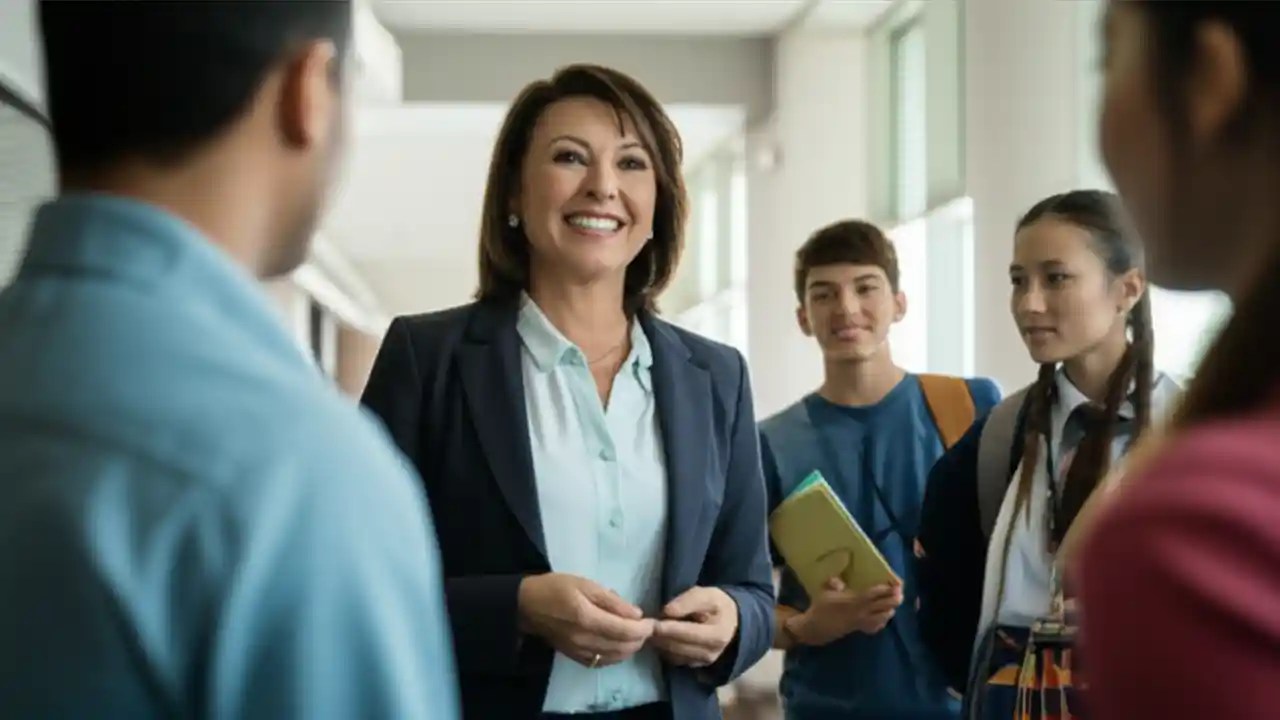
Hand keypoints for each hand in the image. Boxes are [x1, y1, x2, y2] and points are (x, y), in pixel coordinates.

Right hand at [517, 573, 655, 668]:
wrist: (528, 606)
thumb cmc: (556, 588)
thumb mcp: (585, 584)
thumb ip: (612, 600)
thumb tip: (636, 614)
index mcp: (587, 617)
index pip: (624, 631)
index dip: (643, 629)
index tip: (652, 622)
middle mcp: (584, 639)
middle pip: (622, 647)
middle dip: (639, 639)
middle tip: (646, 627)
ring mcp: (579, 651)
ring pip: (615, 657)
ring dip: (630, 648)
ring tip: (635, 635)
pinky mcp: (575, 657)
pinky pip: (602, 662)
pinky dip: (616, 655)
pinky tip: (619, 645)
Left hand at [651, 586, 738, 667]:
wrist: (731, 623)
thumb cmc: (717, 605)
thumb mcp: (708, 595)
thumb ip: (688, 601)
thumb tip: (667, 612)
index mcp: (717, 635)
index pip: (687, 633)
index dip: (667, 628)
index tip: (651, 622)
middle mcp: (710, 654)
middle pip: (677, 646)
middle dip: (660, 636)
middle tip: (645, 624)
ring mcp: (701, 663)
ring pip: (672, 654)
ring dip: (659, 643)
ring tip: (651, 629)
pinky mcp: (693, 666)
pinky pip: (672, 659)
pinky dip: (663, 649)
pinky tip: (659, 637)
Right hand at [789, 577, 902, 646]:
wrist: (815, 628)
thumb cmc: (820, 608)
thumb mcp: (824, 592)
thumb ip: (833, 584)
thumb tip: (839, 580)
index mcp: (853, 601)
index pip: (873, 594)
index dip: (885, 589)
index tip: (895, 584)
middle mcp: (860, 612)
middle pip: (882, 606)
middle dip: (893, 600)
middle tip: (900, 594)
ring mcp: (861, 622)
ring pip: (882, 617)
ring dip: (890, 610)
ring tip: (894, 605)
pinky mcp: (858, 629)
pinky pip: (874, 627)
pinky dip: (881, 622)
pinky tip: (884, 618)